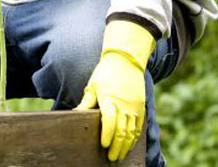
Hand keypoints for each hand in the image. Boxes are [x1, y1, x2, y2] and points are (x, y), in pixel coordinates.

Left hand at [75, 20, 155, 161]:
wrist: (125, 60)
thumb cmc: (105, 73)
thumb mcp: (92, 85)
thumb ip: (86, 102)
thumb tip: (76, 113)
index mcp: (109, 99)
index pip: (109, 122)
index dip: (107, 136)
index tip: (103, 145)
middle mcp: (124, 104)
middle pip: (122, 131)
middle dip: (117, 147)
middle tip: (112, 158)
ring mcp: (134, 106)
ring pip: (132, 132)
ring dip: (126, 146)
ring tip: (120, 155)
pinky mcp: (141, 106)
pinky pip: (140, 126)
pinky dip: (135, 138)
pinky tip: (130, 144)